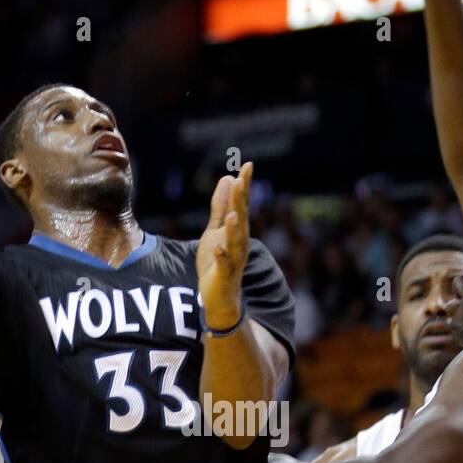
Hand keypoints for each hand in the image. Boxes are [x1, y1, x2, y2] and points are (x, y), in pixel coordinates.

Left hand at [196, 162, 251, 329]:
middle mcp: (239, 242)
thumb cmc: (218, 261)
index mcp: (237, 230)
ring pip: (235, 242)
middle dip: (241, 201)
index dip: (244, 186)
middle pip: (241, 218)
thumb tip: (228, 178)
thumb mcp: (215, 229)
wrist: (219, 296)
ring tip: (233, 214)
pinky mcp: (224, 275)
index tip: (247, 165)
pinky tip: (216, 248)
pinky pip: (224, 265)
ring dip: (234, 229)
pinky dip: (221, 256)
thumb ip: (221, 206)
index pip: (242, 204)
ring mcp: (233, 259)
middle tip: (241, 181)